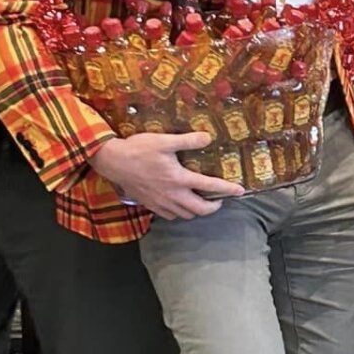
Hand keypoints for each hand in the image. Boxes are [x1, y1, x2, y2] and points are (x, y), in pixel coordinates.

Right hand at [92, 131, 243, 219]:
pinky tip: (180, 204)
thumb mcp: (164, 141)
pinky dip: (179, 213)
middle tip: (219, 200)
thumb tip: (208, 137)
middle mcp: (172, 195)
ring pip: (185, 215)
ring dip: (196, 211)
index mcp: (179, 179)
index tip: (240, 191)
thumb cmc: (138, 149)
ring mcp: (161, 203)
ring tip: (201, 201)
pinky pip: (170, 215)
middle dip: (213, 207)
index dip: (227, 189)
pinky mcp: (150, 205)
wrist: (113, 162)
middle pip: (199, 210)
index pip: (209, 187)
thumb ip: (188, 140)